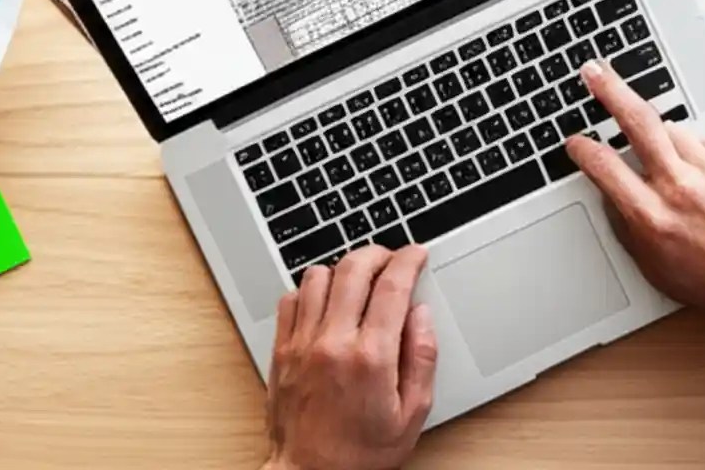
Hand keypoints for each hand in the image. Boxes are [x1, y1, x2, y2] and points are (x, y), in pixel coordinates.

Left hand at [264, 246, 436, 469]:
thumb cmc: (360, 453)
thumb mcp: (413, 414)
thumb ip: (423, 358)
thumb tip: (421, 316)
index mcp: (372, 357)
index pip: (393, 286)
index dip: (409, 260)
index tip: (416, 254)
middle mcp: (334, 342)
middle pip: (354, 268)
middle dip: (378, 253)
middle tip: (391, 259)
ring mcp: (303, 344)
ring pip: (319, 276)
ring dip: (343, 269)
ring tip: (359, 279)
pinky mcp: (281, 351)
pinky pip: (290, 299)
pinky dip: (310, 289)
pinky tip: (325, 300)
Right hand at [565, 61, 704, 328]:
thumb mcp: (654, 266)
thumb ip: (627, 225)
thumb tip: (611, 192)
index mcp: (653, 216)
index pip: (605, 167)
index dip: (583, 149)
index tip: (575, 141)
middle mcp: (681, 187)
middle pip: (638, 121)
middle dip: (610, 91)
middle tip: (594, 71)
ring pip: (675, 132)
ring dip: (665, 141)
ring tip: (675, 170)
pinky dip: (701, 156)